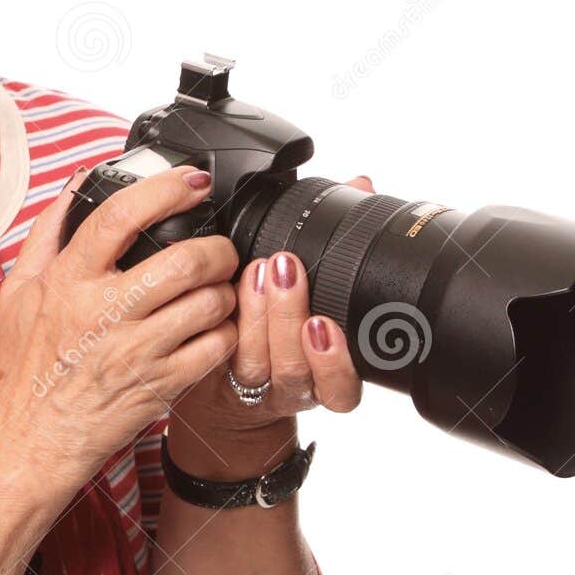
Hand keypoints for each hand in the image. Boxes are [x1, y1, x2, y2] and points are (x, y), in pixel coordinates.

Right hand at [0, 163, 239, 500]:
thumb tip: (78, 182)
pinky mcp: (160, 387)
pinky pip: (215, 348)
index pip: (119, 216)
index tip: (192, 182)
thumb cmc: (23, 369)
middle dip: (217, 247)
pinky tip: (213, 329)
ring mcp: (135, 352)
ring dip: (225, 290)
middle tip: (219, 248)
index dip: (164, 189)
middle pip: (184, 261)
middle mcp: (102, 313)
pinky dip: (225, 332)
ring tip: (218, 289)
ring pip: (209, 303)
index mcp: (67, 281)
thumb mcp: (18, 290)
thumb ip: (49, 231)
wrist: (28, 441)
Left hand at [171, 175, 376, 446]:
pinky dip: (223, 320)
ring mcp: (249, 380)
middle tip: (284, 268)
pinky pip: (217, 356)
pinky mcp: (214, 372)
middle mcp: (292, 385)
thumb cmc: (282, 322)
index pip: (342, 387)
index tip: (324, 324)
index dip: (335, 362)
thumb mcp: (320, 287)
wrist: (226, 378)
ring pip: (254, 362)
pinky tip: (226, 290)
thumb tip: (360, 187)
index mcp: (325, 374)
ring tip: (257, 271)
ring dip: (256, 313)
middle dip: (287, 316)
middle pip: (293, 369)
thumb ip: (338, 242)